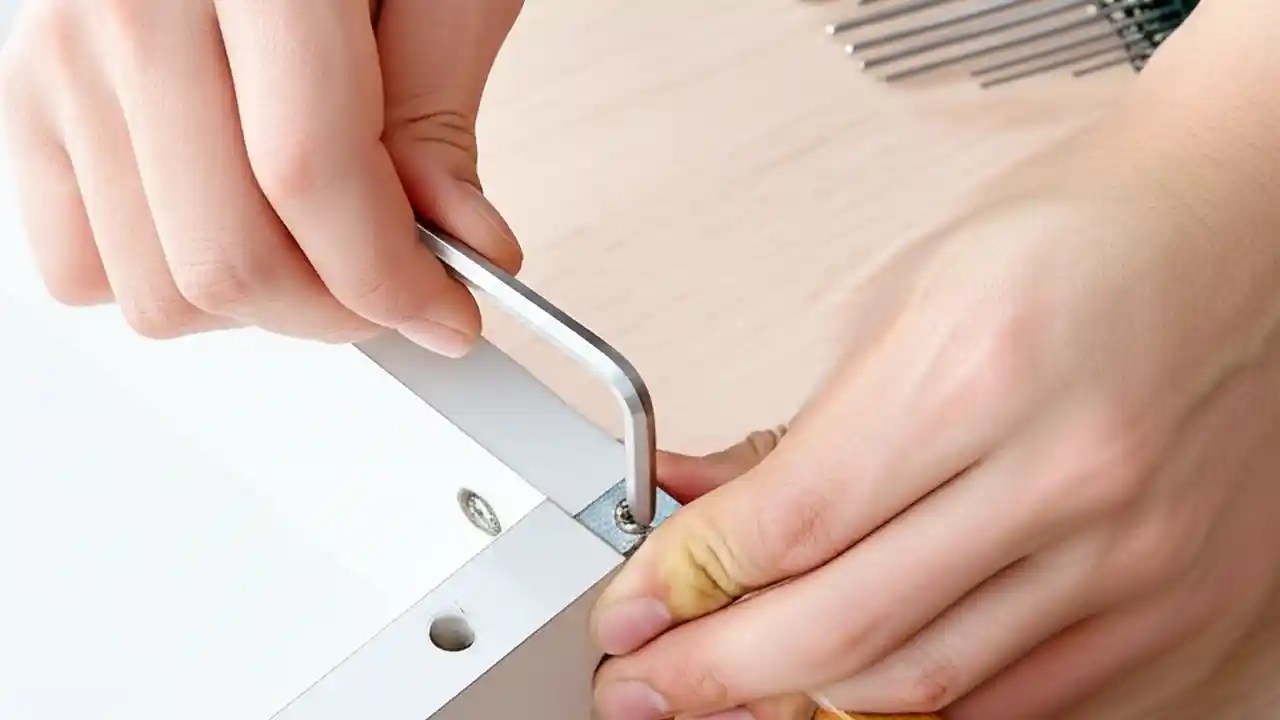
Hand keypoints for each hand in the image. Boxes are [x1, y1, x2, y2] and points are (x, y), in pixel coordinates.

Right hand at [0, 0, 522, 355]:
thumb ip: (437, 117)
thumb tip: (460, 250)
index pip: (308, 176)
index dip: (390, 278)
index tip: (447, 314)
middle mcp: (128, 6)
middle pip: (225, 255)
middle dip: (336, 313)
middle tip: (394, 293)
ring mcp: (61, 59)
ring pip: (156, 286)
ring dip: (262, 306)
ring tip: (316, 247)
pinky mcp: (27, 103)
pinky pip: (82, 268)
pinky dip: (171, 280)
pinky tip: (234, 223)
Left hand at [589, 10, 1279, 714]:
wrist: (1236, 236)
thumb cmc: (1079, 242)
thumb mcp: (910, 299)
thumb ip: (798, 425)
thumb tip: (693, 498)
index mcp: (981, 369)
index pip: (793, 520)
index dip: (686, 582)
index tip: (631, 608)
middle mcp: (1067, 475)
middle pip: (846, 628)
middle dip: (715, 672)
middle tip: (642, 683)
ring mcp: (1131, 559)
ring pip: (927, 692)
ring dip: (799, 710)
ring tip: (722, 704)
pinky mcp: (1174, 611)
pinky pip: (1018, 708)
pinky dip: (915, 716)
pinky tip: (845, 703)